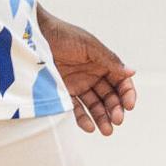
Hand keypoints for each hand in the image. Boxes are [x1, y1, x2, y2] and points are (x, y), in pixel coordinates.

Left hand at [38, 10, 136, 135]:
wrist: (34, 36)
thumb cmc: (63, 35)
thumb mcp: (88, 46)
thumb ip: (108, 60)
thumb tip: (131, 72)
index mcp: (103, 63)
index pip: (121, 82)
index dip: (127, 94)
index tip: (129, 106)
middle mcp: (93, 75)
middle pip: (110, 97)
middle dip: (115, 109)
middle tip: (117, 120)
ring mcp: (79, 85)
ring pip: (95, 105)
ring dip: (102, 118)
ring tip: (106, 131)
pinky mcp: (64, 93)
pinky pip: (76, 109)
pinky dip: (83, 119)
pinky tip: (89, 127)